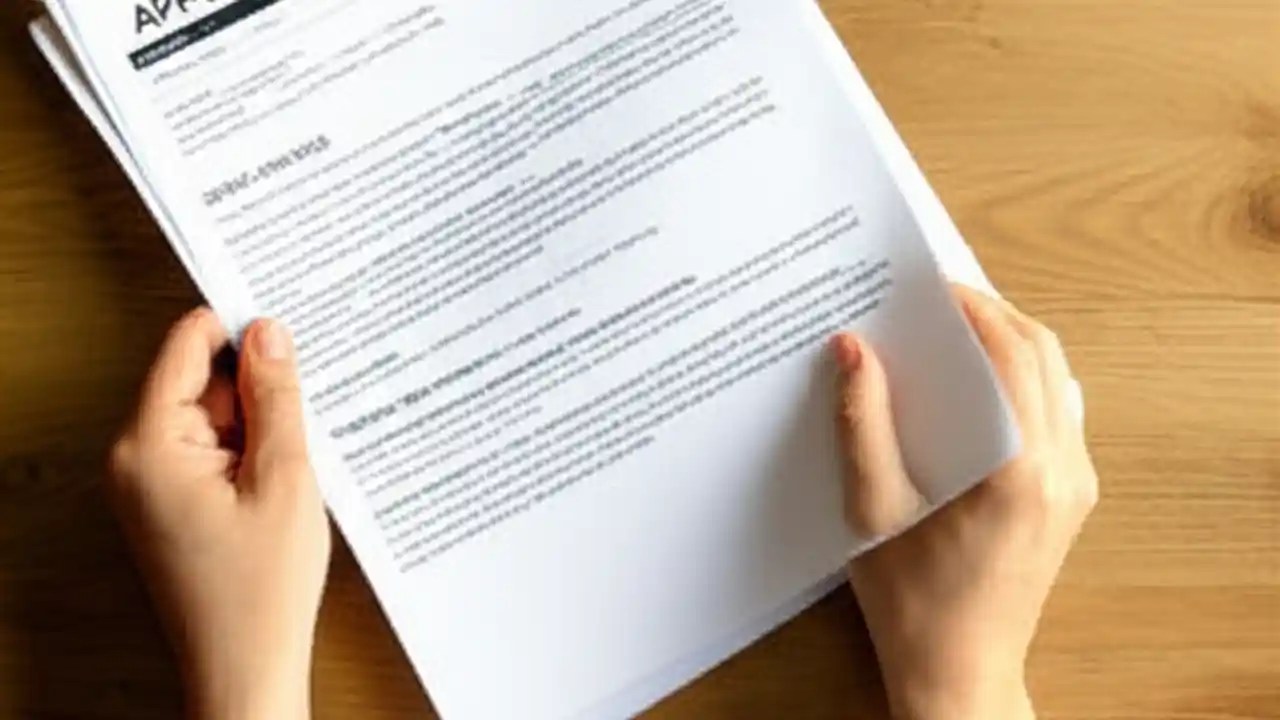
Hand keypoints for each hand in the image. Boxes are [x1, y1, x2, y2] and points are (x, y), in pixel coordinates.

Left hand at [109, 308, 330, 719]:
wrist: (247, 670)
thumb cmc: (261, 590)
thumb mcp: (284, 477)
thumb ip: (275, 397)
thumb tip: (268, 332)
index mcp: (149, 445)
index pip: (186, 347)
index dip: (239, 326)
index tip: (288, 318)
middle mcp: (136, 460)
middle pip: (201, 383)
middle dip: (258, 385)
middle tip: (312, 405)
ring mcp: (152, 485)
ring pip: (214, 420)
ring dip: (261, 424)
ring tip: (302, 458)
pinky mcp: (173, 506)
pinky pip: (214, 454)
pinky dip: (253, 454)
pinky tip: (288, 480)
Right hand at [832, 286, 1098, 719]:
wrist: (960, 673)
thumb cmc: (912, 605)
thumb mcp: (872, 514)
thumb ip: (862, 426)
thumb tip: (853, 348)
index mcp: (1019, 472)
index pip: (1012, 354)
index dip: (973, 306)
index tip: (929, 282)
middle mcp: (1063, 470)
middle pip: (1044, 356)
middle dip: (992, 313)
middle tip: (935, 298)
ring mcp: (1076, 484)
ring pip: (1058, 380)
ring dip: (1012, 343)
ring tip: (952, 329)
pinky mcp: (1072, 496)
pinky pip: (1058, 412)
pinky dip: (1024, 379)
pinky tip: (978, 382)